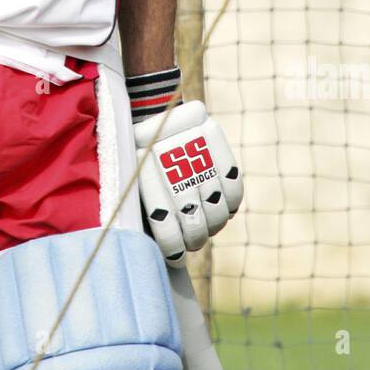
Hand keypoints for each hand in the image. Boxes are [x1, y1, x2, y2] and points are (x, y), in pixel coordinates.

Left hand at [133, 100, 242, 265]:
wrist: (154, 111)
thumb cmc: (141, 156)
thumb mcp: (134, 178)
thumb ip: (146, 211)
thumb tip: (160, 254)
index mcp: (145, 173)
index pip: (166, 227)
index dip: (173, 248)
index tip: (175, 258)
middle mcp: (173, 163)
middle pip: (194, 222)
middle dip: (194, 239)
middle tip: (192, 243)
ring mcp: (196, 152)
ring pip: (217, 211)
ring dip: (213, 226)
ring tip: (205, 228)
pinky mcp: (214, 141)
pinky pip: (235, 189)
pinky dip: (231, 205)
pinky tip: (222, 209)